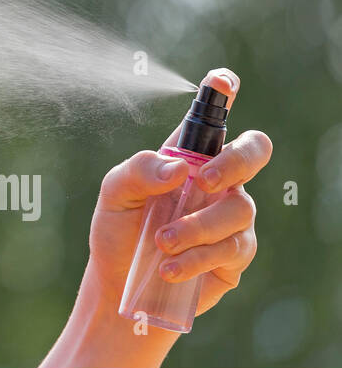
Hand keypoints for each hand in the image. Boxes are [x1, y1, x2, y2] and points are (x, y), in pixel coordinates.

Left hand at [86, 68, 271, 321]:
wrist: (120, 287)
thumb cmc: (119, 231)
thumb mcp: (115, 194)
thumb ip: (139, 171)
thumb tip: (178, 168)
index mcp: (187, 156)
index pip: (212, 117)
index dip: (221, 93)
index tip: (221, 80)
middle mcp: (216, 180)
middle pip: (253, 152)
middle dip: (235, 161)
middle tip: (202, 181)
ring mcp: (231, 217)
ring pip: (238, 209)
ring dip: (197, 227)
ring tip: (161, 242)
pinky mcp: (235, 254)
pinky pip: (232, 248)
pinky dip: (198, 257)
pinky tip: (169, 267)